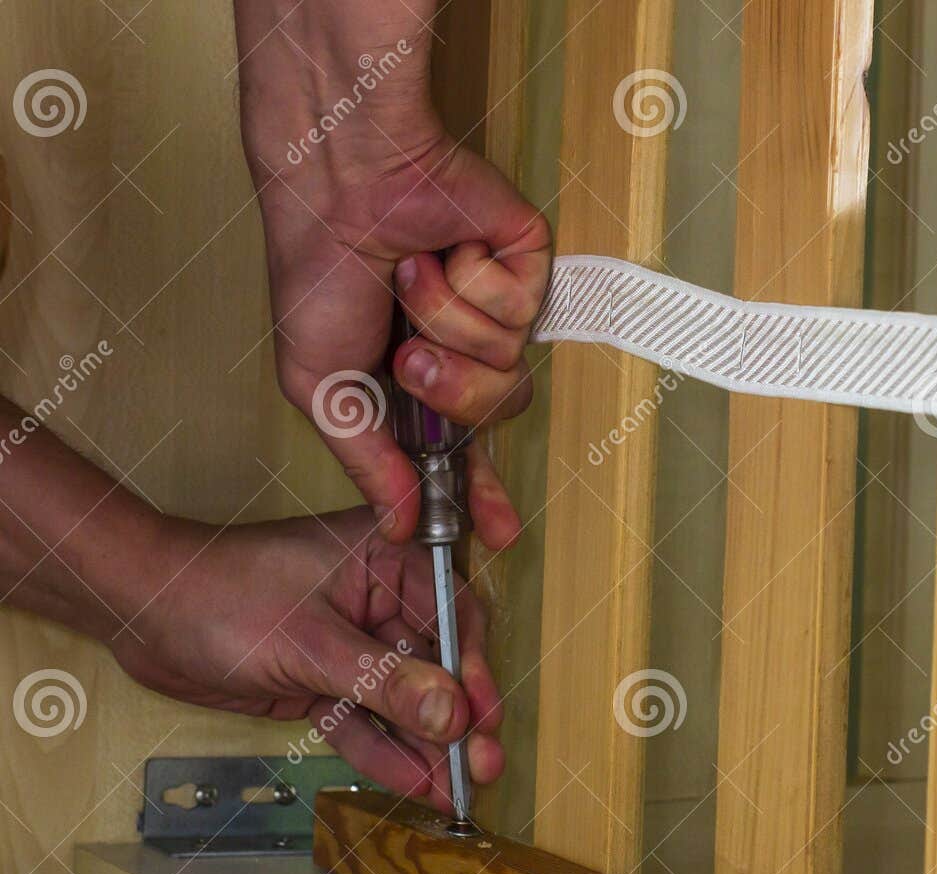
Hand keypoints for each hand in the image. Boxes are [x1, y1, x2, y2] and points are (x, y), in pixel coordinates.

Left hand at [112, 507, 504, 809]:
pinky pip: (367, 722)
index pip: (453, 616)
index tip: (483, 719)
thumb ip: (384, 681)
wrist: (139, 613)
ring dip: (429, 747)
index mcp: (387, 558)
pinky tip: (418, 787)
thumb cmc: (219, 595)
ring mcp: (354, 644)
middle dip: (458, 720)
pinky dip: (388, 754)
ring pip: (404, 702)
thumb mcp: (311, 641)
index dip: (472, 671)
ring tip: (458, 793)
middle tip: (481, 767)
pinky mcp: (327, 683)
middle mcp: (380, 599)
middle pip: (437, 666)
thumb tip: (453, 714)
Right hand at [233, 0, 549, 549]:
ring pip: (508, 364)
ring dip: (446, 326)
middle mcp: (465, 347)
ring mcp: (500, 305)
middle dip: (449, 390)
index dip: (482, 492)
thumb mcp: (323, 388)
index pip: (463, 449)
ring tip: (411, 283)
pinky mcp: (528, 264)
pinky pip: (519, 312)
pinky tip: (440, 253)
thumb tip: (397, 525)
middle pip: (496, 411)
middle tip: (409, 356)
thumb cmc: (318, 274)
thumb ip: (370, 463)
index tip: (498, 532)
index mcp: (419, 380)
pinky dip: (466, 285)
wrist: (336, 189)